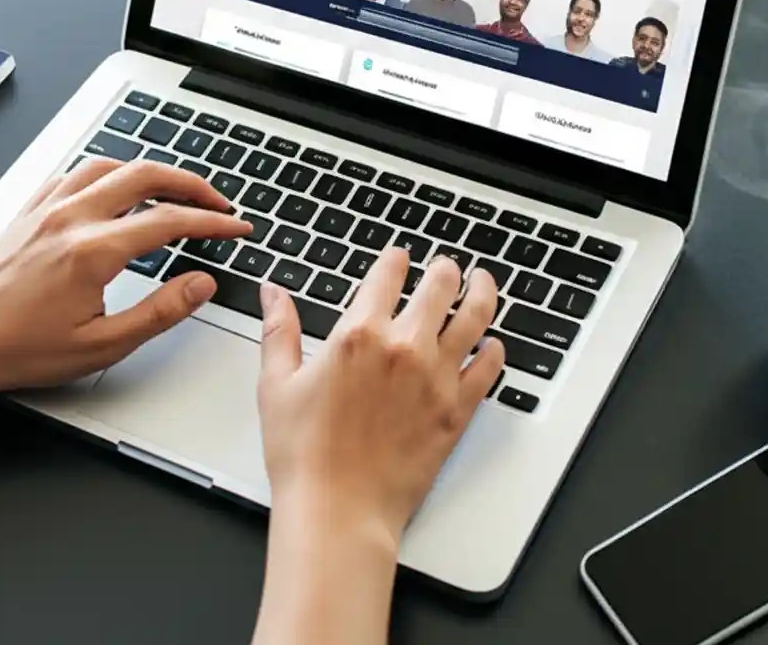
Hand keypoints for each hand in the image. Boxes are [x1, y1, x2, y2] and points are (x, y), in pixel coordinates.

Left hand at [0, 157, 250, 400]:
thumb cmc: (22, 348)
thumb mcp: (104, 345)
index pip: (169, 221)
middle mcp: (70, 220)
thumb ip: (160, 311)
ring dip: (150, 172)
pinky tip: (118, 189)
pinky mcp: (30, 210)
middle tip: (216, 203)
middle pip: (145, 176)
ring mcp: (47, 209)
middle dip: (191, 185)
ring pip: (110, 166)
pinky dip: (108, 174)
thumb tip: (200, 284)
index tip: (235, 227)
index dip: (212, 222)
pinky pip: (75, 173)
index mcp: (92, 252)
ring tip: (175, 191)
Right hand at [257, 248, 505, 546]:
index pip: (387, 275)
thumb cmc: (303, 455)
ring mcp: (436, 378)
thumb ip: (279, 330)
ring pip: (475, 319)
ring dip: (482, 293)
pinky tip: (492, 344)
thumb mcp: (277, 384)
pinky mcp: (456, 411)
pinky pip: (488, 369)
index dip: (395, 259)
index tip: (398, 257)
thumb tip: (273, 292)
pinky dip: (494, 351)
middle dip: (443, 269)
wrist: (338, 510)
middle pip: (440, 287)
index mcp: (358, 335)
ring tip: (483, 282)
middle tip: (445, 267)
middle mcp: (404, 348)